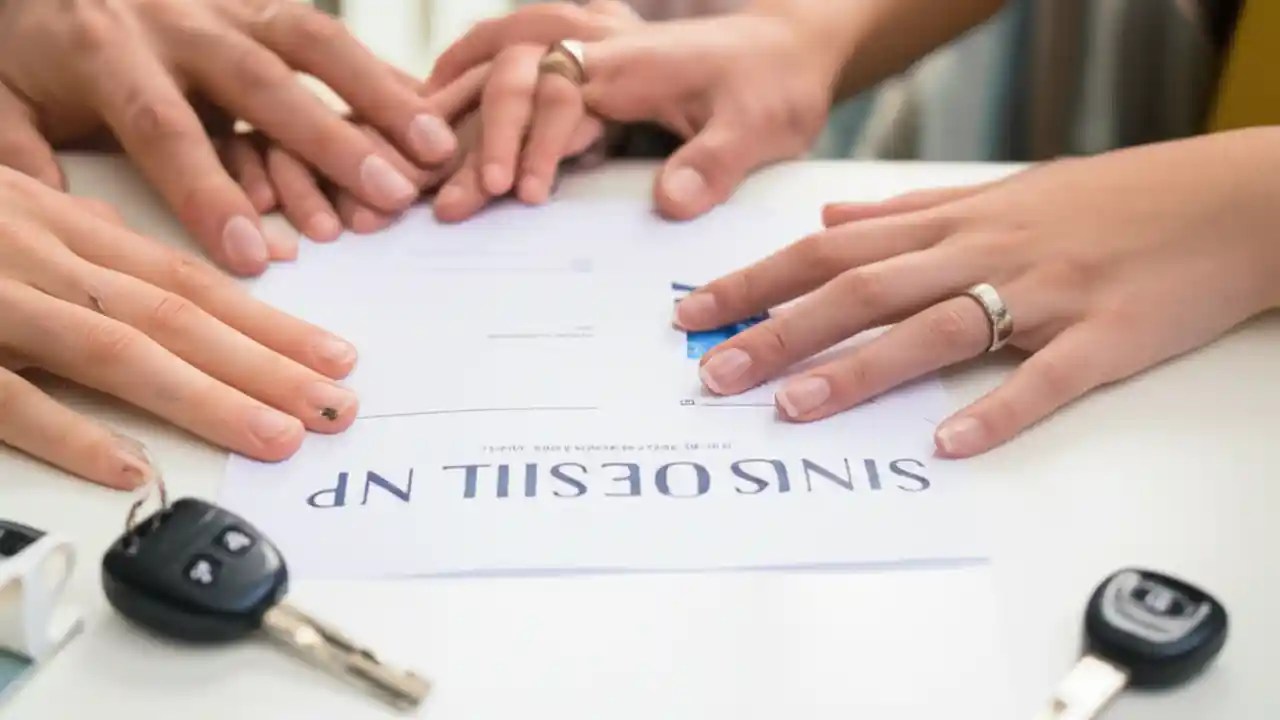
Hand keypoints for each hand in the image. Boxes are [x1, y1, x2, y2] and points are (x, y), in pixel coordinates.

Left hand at [0, 0, 462, 275]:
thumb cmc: (32, 45)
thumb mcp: (0, 97)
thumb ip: (18, 155)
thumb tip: (64, 224)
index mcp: (106, 49)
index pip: (165, 127)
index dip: (212, 193)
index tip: (259, 257)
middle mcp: (180, 21)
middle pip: (262, 81)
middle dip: (330, 142)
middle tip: (387, 197)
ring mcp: (229, 6)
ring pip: (314, 45)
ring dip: (381, 98)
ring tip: (437, 153)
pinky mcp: (261, 4)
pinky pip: (329, 40)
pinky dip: (381, 80)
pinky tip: (431, 119)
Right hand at [0, 167, 360, 489]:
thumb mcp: (6, 208)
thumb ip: (78, 239)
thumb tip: (148, 261)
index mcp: (61, 226)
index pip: (186, 281)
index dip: (268, 323)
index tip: (336, 358)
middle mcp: (41, 258)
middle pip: (174, 316)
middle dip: (268, 365)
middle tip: (339, 407)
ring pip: (114, 352)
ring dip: (205, 398)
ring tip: (278, 437)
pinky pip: (10, 400)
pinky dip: (73, 435)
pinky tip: (135, 469)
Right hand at [424, 2, 835, 220]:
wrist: (788, 47)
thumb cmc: (774, 85)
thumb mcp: (761, 126)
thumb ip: (715, 162)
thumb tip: (668, 204)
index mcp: (630, 63)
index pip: (556, 93)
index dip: (530, 142)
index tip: (519, 197)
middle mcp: (597, 50)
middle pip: (511, 81)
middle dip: (476, 143)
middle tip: (448, 206)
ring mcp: (586, 54)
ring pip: (499, 66)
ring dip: (454, 106)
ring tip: (410, 157)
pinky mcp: (585, 71)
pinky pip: (512, 68)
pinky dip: (468, 85)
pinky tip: (437, 113)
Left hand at [673, 129, 1279, 456]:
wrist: (1231, 199)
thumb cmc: (1113, 199)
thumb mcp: (1001, 193)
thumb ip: (909, 212)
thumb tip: (833, 218)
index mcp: (957, 221)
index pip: (832, 250)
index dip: (759, 282)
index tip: (696, 314)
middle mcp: (985, 250)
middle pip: (862, 289)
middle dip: (780, 331)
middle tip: (714, 373)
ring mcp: (1046, 291)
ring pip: (936, 327)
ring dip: (859, 370)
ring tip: (794, 408)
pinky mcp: (1106, 335)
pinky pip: (1044, 375)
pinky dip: (996, 408)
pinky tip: (949, 442)